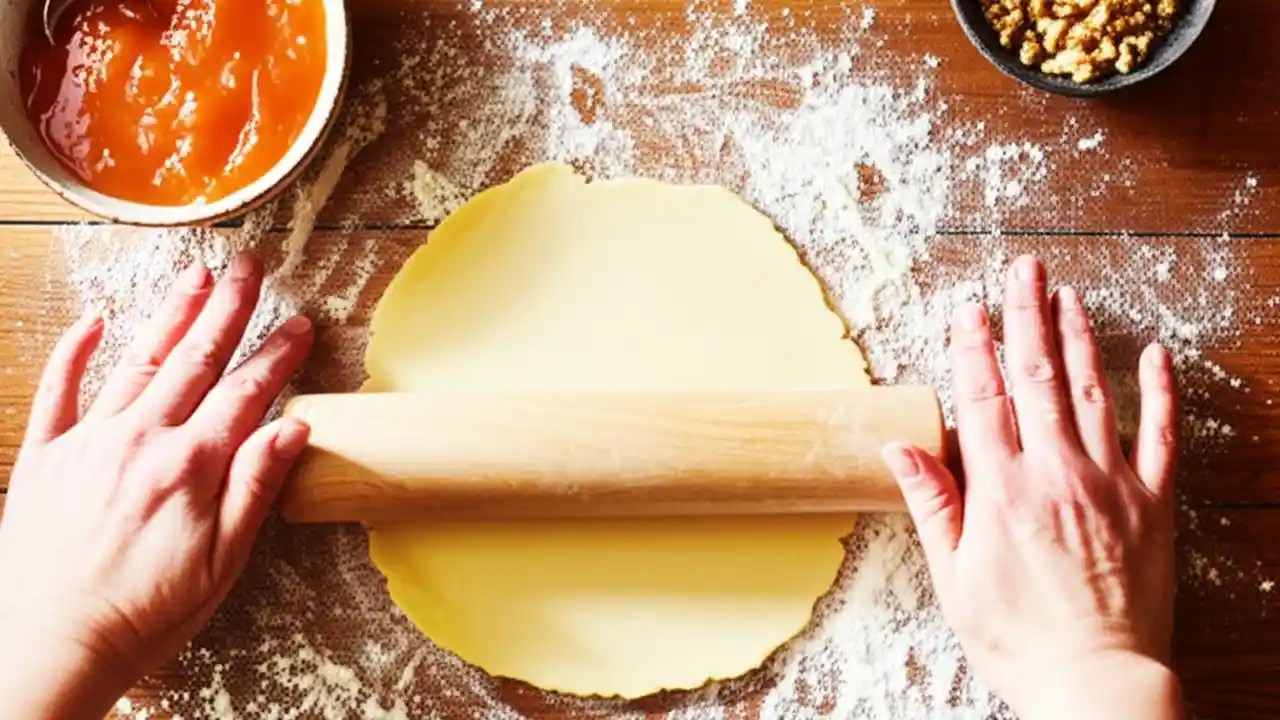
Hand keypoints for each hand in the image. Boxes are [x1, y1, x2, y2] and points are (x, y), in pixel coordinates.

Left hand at [0, 252, 313, 717]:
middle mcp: (141, 440)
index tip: (300, 325)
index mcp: (192, 467)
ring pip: (139, 361)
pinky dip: (75, 351)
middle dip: (228, 309)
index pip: (246, 393)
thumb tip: (292, 429)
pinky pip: (59, 389)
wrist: (52, 646)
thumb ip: (256, 488)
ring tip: (196, 276)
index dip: (277, 355)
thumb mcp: (222, 563)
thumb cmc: (144, 613)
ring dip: (171, 315)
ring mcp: (90, 442)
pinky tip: (95, 320)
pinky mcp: (46, 456)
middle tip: (249, 267)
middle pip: (196, 359)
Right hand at [882, 256, 1179, 719]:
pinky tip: (1152, 355)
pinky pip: (1160, 437)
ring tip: (1067, 295)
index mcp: (1002, 492)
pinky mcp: (1152, 504)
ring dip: (1079, 339)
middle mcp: (1056, 475)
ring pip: (1093, 394)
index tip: (969, 309)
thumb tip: (900, 447)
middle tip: (1025, 268)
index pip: (984, 401)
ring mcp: (1109, 484)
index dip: (974, 349)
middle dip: (1028, 317)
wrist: (1096, 681)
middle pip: (1039, 379)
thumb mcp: (955, 577)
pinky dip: (1158, 393)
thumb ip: (933, 504)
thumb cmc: (1017, 637)